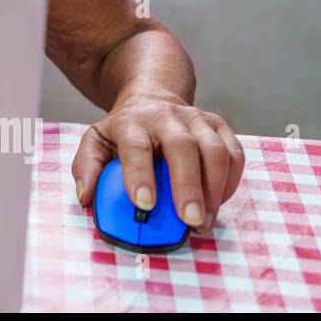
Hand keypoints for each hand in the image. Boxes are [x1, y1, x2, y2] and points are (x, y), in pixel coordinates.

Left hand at [71, 92, 243, 233]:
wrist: (151, 98)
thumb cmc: (123, 131)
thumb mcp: (96, 142)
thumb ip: (87, 168)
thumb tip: (86, 197)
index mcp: (131, 121)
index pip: (136, 147)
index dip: (140, 176)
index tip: (144, 205)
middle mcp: (166, 116)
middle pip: (183, 146)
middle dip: (188, 186)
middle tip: (190, 220)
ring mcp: (196, 118)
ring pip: (215, 151)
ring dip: (214, 189)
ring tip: (204, 221)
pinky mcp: (218, 125)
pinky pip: (234, 154)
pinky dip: (231, 182)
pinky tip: (218, 203)